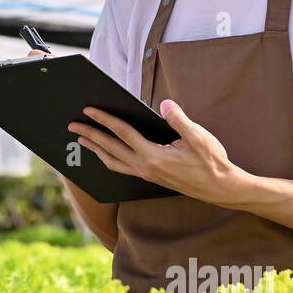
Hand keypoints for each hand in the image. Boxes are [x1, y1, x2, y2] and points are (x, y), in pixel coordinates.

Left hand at [66, 100, 246, 205]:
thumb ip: (179, 119)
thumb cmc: (212, 162)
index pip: (122, 133)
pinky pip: (122, 168)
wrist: (220, 188)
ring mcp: (146, 175)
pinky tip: (105, 153)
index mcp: (153, 156)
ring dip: (95, 149)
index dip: (104, 119)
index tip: (89, 109)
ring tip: (82, 139)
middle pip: (109, 149)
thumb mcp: (199, 137)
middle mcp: (145, 167)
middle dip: (89, 135)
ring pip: (112, 162)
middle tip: (72, 125)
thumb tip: (164, 104)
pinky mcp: (150, 178)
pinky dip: (108, 158)